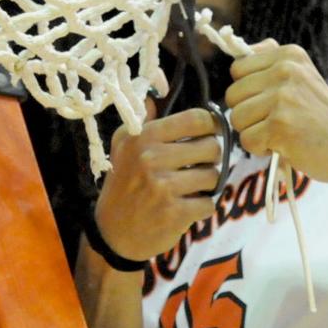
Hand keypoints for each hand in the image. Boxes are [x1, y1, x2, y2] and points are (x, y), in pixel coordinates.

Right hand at [94, 104, 221, 260]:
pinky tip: (187, 206)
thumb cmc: (123, 184)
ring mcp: (164, 187)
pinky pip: (209, 203)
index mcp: (144, 137)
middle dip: (210, 157)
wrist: (113, 233)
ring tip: (191, 186)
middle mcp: (153, 159)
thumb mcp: (123, 146)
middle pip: (211, 147)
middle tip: (199, 165)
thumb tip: (155, 94)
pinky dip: (202, 206)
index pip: (197, 119)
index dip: (210, 126)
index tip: (207, 134)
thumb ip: (143, 120)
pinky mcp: (175, 213)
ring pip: (214, 175)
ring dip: (207, 183)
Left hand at [225, 40, 327, 182]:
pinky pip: (246, 139)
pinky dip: (260, 148)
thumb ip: (272, 60)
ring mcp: (282, 98)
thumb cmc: (320, 115)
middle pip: (233, 94)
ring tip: (279, 132)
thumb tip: (241, 50)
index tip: (269, 100)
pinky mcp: (279, 126)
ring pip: (236, 118)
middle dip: (247, 113)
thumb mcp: (302, 75)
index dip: (247, 90)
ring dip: (253, 132)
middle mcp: (286, 71)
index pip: (238, 69)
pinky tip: (282, 145)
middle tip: (276, 120)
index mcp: (289, 55)